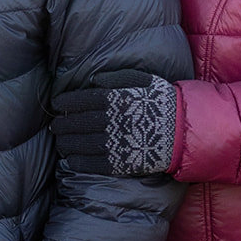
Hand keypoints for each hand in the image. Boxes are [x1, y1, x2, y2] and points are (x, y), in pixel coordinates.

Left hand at [55, 74, 177, 176]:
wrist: (185, 131)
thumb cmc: (164, 101)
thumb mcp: (144, 80)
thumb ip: (117, 77)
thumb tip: (93, 79)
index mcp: (115, 99)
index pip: (81, 100)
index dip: (65, 102)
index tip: (57, 104)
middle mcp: (111, 121)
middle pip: (77, 122)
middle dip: (62, 124)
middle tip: (55, 125)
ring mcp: (115, 143)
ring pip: (81, 143)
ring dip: (66, 143)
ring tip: (60, 141)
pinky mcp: (120, 162)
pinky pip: (92, 163)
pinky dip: (77, 161)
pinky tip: (70, 160)